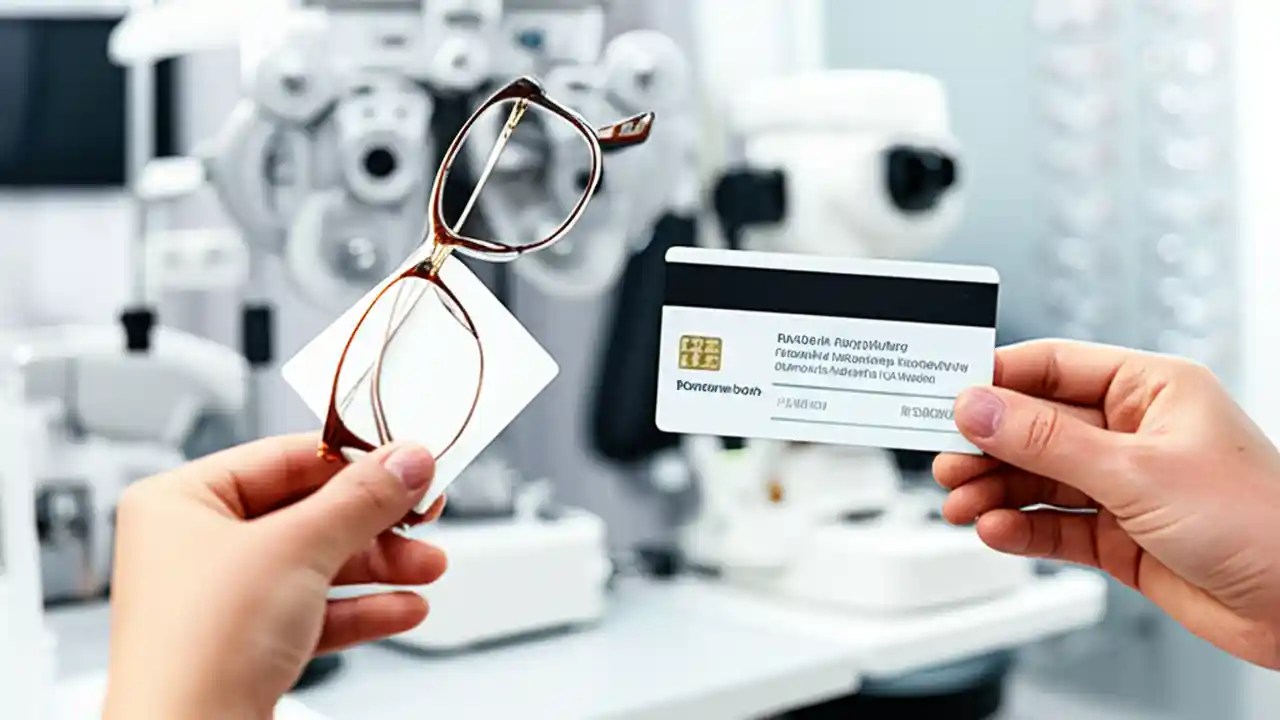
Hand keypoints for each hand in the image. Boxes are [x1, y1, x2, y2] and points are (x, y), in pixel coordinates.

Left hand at [104, 435, 447, 719]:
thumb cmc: (199, 649)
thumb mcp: (298, 549)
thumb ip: (361, 499)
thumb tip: (406, 461)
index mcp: (180, 501)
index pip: (284, 458)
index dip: (353, 459)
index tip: (407, 464)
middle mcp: (194, 546)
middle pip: (308, 513)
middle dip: (376, 524)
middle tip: (424, 516)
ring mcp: (220, 599)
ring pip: (317, 565)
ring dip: (379, 566)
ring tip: (426, 566)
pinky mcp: (245, 646)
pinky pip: (314, 612)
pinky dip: (361, 609)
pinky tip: (403, 607)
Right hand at [935, 340, 1279, 668]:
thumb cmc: (1261, 522)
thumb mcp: (1136, 471)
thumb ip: (1046, 441)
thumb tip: (978, 407)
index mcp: (1151, 390)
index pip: (1052, 368)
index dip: (995, 381)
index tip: (946, 397)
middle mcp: (1134, 433)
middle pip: (1034, 427)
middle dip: (987, 446)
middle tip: (947, 463)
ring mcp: (1125, 486)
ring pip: (1037, 479)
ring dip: (994, 491)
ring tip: (962, 504)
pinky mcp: (1119, 536)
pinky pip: (1053, 525)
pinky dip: (1020, 529)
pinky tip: (997, 530)